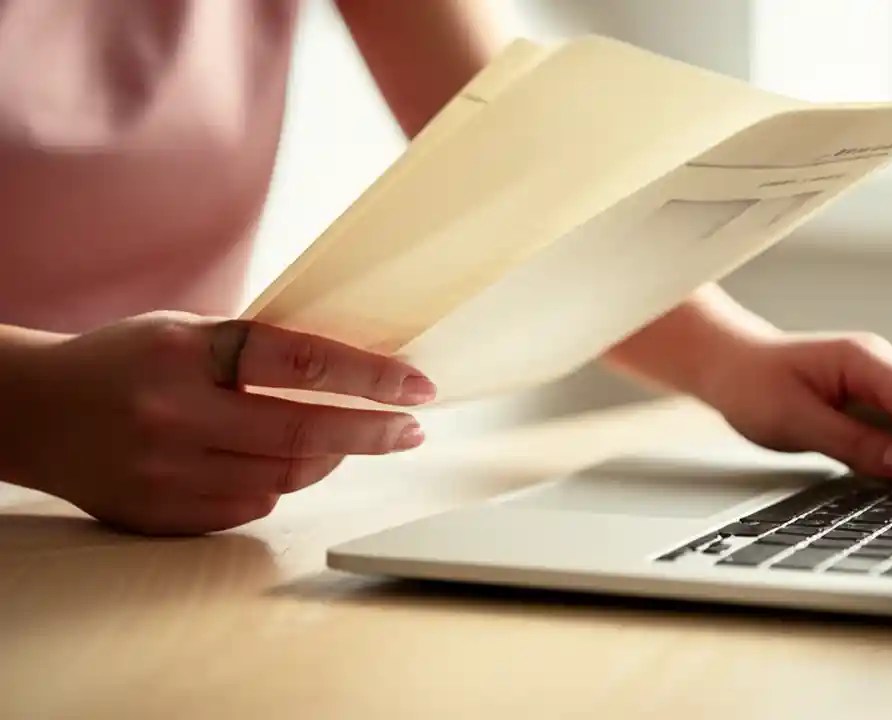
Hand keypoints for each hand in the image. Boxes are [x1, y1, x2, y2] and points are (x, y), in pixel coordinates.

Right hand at [0, 312, 434, 534]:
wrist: (32, 410)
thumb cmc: (124, 361)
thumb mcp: (188, 333)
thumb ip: (256, 353)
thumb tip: (352, 374)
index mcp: (186, 351)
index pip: (300, 363)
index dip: (369, 376)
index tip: (416, 386)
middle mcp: (174, 412)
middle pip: (302, 433)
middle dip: (372, 432)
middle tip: (411, 428)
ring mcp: (164, 470)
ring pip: (282, 479)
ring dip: (329, 461)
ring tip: (351, 441)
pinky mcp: (158, 514)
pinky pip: (248, 507)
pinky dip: (278, 487)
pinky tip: (284, 466)